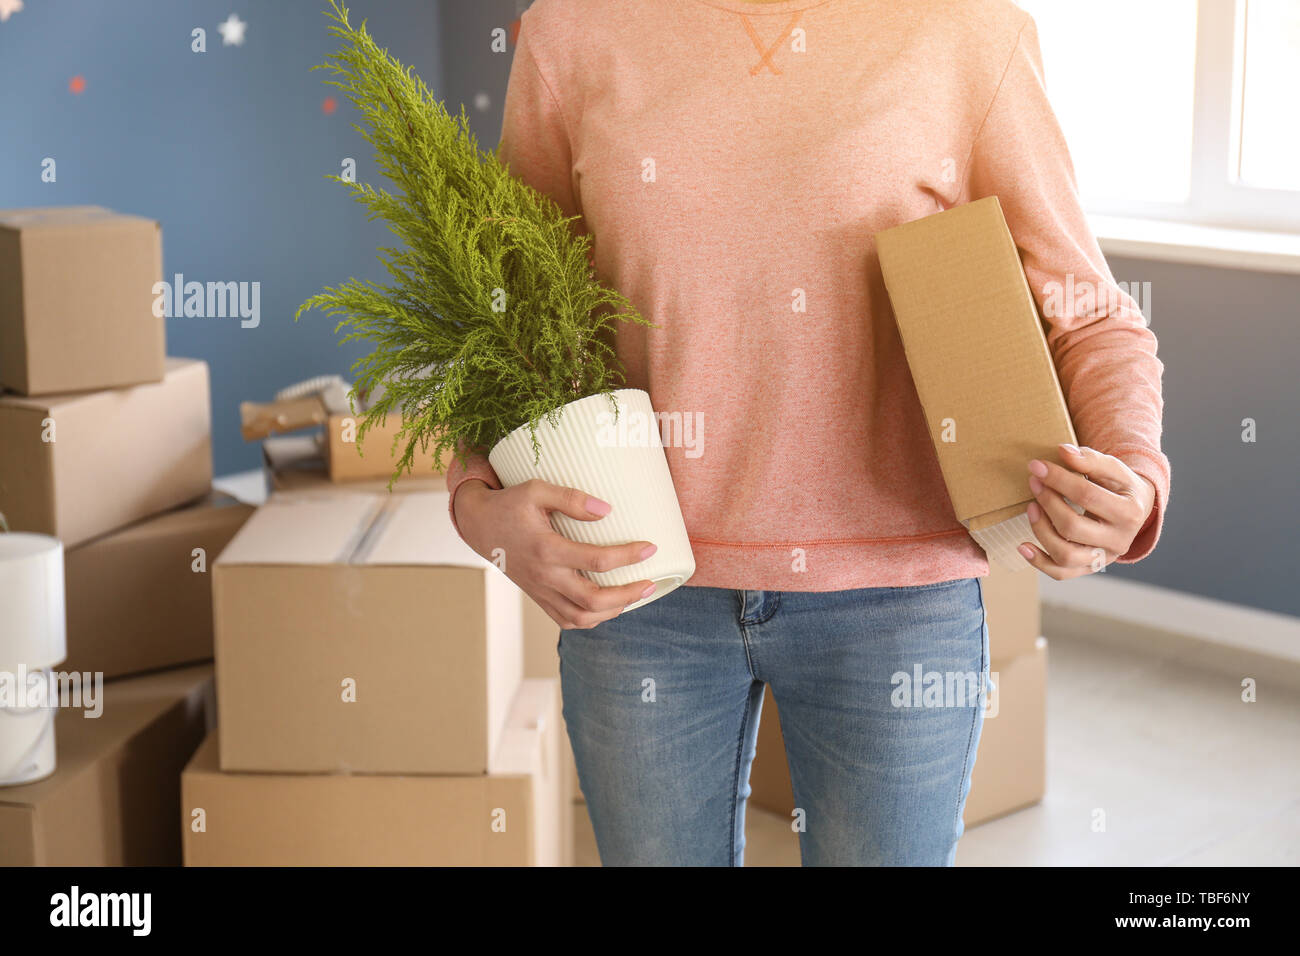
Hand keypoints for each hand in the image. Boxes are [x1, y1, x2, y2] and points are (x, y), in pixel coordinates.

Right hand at [453, 478, 657, 628]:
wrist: (479, 526)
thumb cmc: (509, 504)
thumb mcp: (536, 490)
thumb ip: (571, 499)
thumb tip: (607, 510)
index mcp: (546, 549)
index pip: (597, 560)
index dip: (628, 556)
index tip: (650, 548)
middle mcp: (545, 576)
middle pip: (593, 599)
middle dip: (628, 594)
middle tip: (650, 584)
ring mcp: (541, 591)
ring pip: (581, 617)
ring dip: (612, 611)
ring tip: (634, 596)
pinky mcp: (538, 597)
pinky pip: (566, 620)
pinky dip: (591, 619)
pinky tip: (608, 606)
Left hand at [1017, 443, 1155, 579]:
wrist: (1136, 510)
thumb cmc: (1120, 487)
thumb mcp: (1114, 469)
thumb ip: (1091, 460)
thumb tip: (1063, 451)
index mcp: (1130, 513)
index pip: (1087, 495)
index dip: (1058, 479)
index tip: (1036, 466)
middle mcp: (1119, 541)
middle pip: (1073, 527)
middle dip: (1048, 502)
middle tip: (1034, 483)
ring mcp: (1103, 558)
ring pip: (1065, 555)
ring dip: (1041, 530)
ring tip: (1030, 507)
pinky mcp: (1089, 568)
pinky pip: (1061, 573)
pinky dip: (1039, 562)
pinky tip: (1022, 545)